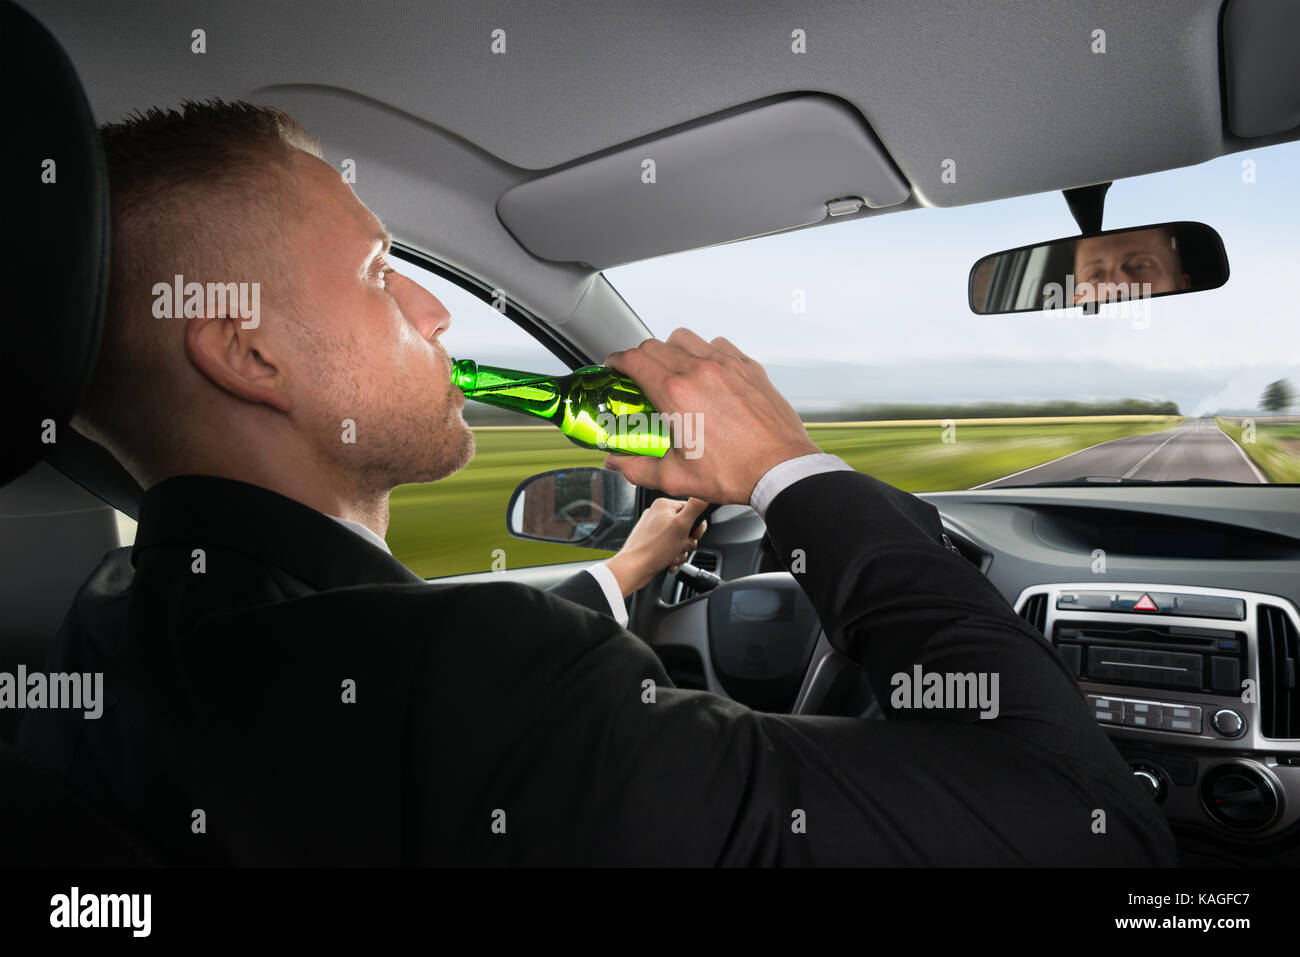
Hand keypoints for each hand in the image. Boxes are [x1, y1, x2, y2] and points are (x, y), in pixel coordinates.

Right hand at [602, 328, 820, 502]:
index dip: (616, 361)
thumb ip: (637, 468)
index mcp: (675, 393)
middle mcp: (699, 370)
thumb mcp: (675, 478)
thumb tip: (615, 464)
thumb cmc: (732, 473)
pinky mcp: (749, 367)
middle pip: (655, 345)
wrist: (780, 469)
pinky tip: (708, 372)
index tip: (614, 368)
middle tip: (639, 376)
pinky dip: (706, 352)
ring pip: (686, 338)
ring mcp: (726, 364)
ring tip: (673, 370)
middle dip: (640, 358)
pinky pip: (719, 344)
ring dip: (671, 349)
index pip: (633, 359)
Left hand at [604, 496, 709, 596]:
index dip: (696, 526)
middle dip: (686, 542)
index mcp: (664, 505)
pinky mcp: (651, 542)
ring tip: (672, 556)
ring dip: (680, 552)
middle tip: (679, 547)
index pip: (692, 509)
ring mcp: (653, 529)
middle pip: (686, 527)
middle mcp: (657, 514)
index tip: (693, 535)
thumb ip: (696, 507)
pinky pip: (669, 548)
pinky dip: (672, 556)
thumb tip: (707, 493)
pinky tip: (669, 561)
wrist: (634, 569)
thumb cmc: (654, 548)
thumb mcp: (681, 525)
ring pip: (679, 540)